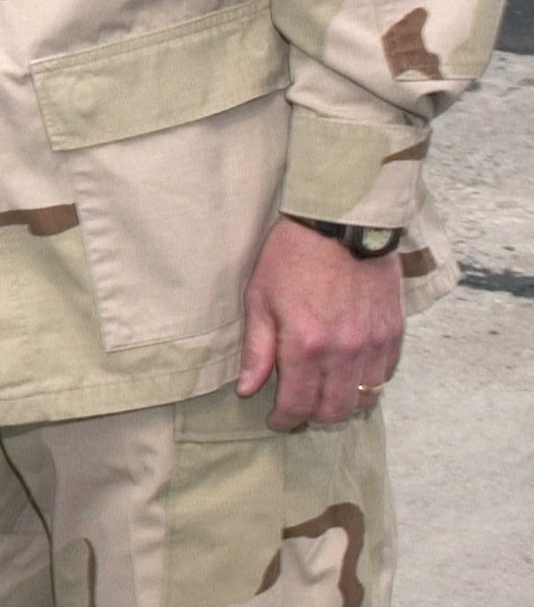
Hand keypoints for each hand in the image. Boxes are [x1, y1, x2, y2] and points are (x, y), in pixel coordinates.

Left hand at [237, 216, 404, 428]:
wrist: (340, 224)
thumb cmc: (292, 257)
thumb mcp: (259, 298)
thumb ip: (257, 350)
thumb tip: (248, 389)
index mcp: (306, 345)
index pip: (299, 404)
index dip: (285, 419)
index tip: (277, 420)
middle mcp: (344, 352)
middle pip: (334, 411)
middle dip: (313, 416)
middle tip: (298, 408)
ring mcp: (374, 344)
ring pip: (364, 399)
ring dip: (342, 404)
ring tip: (323, 393)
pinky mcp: (394, 334)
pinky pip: (384, 377)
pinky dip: (367, 384)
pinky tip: (349, 374)